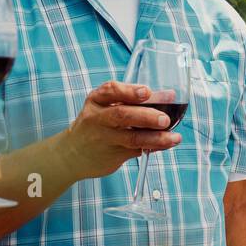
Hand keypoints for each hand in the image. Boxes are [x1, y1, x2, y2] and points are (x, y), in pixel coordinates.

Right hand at [56, 81, 181, 179]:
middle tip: (164, 119)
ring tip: (174, 137)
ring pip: (131, 138)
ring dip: (156, 138)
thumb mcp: (107, 106)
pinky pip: (137, 150)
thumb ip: (136, 99)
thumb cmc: (97, 124)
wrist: (72, 154)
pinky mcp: (114, 155)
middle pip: (122, 115)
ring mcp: (105, 138)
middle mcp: (98, 118)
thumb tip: (169, 95)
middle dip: (146, 116)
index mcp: (97, 100)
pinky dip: (154, 146)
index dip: (130, 91)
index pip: (111, 91)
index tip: (147, 92)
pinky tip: (167, 144)